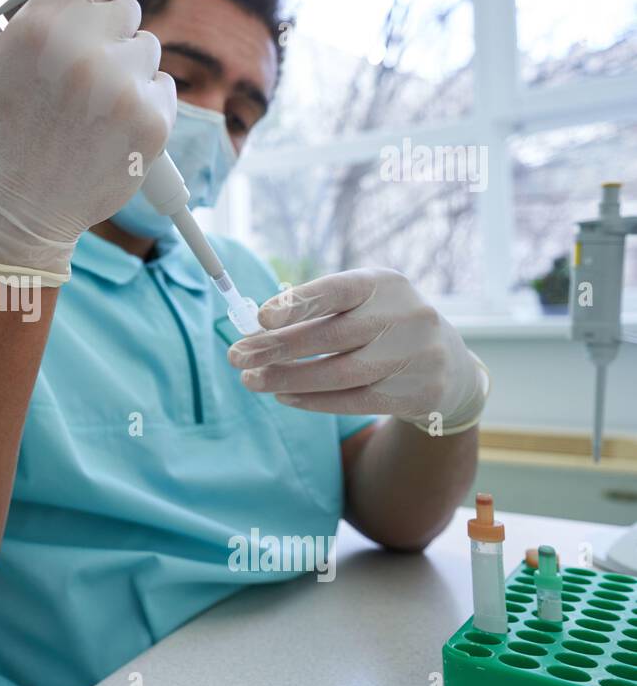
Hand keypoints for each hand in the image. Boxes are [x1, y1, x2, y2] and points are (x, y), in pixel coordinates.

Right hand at [0, 0, 175, 284]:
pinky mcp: (153, 123)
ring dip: (123, 70)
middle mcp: (85, 54)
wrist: (22, 209)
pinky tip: (108, 128)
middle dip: (102, 34)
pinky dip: (143, 103)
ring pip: (146, 47)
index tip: (75, 16)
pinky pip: (163, 85)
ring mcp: (123, 90)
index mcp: (41, 27)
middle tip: (70, 76)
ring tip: (86, 107)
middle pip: (126, 8)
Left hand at [227, 268, 487, 432]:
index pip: (338, 289)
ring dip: (288, 378)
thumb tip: (254, 332)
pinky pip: (356, 401)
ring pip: (340, 373)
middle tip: (236, 357)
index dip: (298, 302)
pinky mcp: (419, 393)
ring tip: (252, 380)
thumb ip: (312, 313)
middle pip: (331, 335)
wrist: (449, 365)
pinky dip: (314, 401)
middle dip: (277, 348)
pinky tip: (285, 396)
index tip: (260, 317)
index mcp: (384, 283)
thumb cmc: (381, 327)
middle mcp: (405, 315)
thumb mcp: (358, 306)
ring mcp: (416, 355)